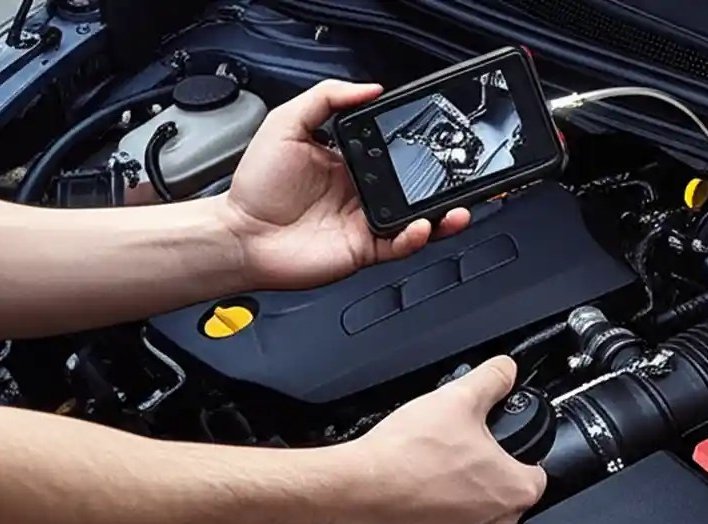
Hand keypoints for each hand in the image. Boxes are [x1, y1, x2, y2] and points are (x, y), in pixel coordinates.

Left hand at [221, 80, 470, 289]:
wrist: (241, 234)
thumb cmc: (256, 186)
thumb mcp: (287, 123)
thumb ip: (326, 98)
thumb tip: (369, 88)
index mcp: (352, 163)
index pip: (397, 153)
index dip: (422, 149)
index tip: (441, 140)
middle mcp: (365, 194)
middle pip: (417, 190)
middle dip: (447, 187)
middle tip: (466, 179)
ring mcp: (366, 223)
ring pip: (418, 220)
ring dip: (443, 216)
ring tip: (458, 208)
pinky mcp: (365, 250)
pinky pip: (400, 245)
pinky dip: (416, 238)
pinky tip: (422, 226)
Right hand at [326, 357, 547, 523]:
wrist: (356, 492)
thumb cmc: (405, 457)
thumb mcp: (458, 397)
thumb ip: (492, 379)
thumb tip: (504, 369)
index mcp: (516, 490)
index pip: (538, 469)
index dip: (519, 449)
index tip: (498, 439)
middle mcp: (496, 523)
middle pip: (508, 491)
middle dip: (489, 469)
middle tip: (460, 446)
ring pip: (477, 510)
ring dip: (462, 490)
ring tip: (434, 464)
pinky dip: (436, 508)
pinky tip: (416, 485)